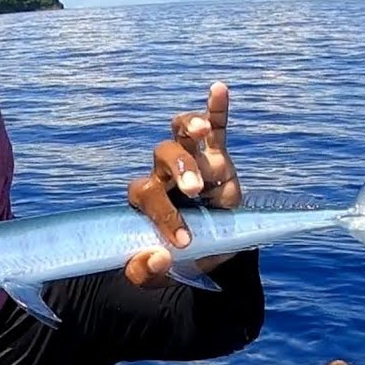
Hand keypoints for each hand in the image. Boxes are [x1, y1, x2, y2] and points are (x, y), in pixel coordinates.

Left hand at [124, 81, 243, 286]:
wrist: (207, 253)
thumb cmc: (177, 258)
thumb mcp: (155, 275)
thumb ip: (146, 272)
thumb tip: (158, 257)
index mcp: (146, 197)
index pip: (146, 193)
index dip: (163, 214)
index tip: (184, 242)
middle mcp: (165, 173)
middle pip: (163, 156)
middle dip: (180, 171)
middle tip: (194, 192)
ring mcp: (192, 161)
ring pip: (183, 135)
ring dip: (191, 128)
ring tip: (200, 132)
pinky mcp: (217, 156)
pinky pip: (216, 128)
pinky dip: (216, 108)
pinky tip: (218, 88)